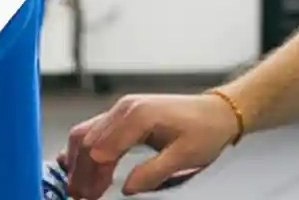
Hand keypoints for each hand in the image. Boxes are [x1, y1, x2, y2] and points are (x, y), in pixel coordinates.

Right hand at [59, 92, 240, 197]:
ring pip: (84, 134)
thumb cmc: (206, 130)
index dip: (92, 178)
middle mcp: (126, 108)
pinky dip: (84, 149)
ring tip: (83, 188)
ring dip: (79, 162)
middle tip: (83, 197)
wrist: (218, 112)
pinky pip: (94, 129)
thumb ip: (154, 173)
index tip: (93, 197)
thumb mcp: (185, 156)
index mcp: (139, 115)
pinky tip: (81, 166)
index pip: (100, 150)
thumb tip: (127, 188)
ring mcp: (123, 108)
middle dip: (81, 173)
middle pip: (87, 142)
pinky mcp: (124, 113)